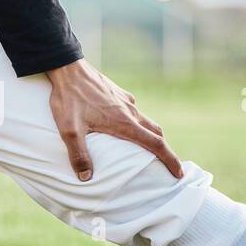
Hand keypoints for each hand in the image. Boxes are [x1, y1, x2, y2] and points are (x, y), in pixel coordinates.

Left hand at [46, 59, 181, 180]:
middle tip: (165, 164)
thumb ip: (78, 154)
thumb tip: (86, 178)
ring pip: (144, 120)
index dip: (170, 159)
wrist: (67, 67)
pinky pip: (131, 109)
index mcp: (124, 122)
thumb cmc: (69, 98)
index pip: (155, 143)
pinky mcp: (116, 92)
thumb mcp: (69, 130)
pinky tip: (122, 124)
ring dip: (149, 134)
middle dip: (163, 149)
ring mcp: (124, 100)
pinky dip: (134, 121)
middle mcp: (129, 110)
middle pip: (155, 132)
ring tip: (144, 147)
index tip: (179, 173)